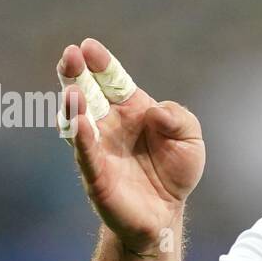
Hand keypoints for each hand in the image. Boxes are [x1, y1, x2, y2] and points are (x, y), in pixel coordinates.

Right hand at [56, 37, 203, 253]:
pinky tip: (79, 124)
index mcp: (130, 109)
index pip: (112, 80)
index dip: (101, 63)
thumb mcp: (190, 139)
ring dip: (73, 106)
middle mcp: (108, 125)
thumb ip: (179, 118)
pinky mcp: (96, 177)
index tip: (88, 46)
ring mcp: (98, 149)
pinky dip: (82, 140)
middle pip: (87, 94)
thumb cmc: (175, 172)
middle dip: (75, 74)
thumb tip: (156, 111)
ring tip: (72, 90)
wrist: (166, 214)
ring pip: (79, 123)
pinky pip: (86, 156)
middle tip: (70, 55)